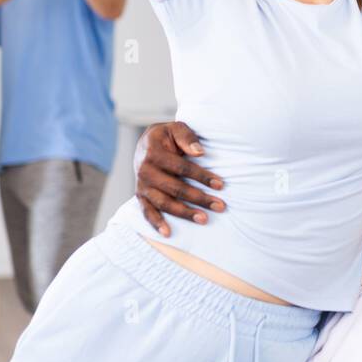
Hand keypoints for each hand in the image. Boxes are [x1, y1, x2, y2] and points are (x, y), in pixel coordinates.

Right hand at [135, 121, 225, 236]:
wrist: (145, 143)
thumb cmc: (167, 136)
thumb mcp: (176, 128)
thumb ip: (187, 137)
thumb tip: (200, 152)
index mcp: (153, 152)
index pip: (181, 167)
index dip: (201, 176)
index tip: (220, 184)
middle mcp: (144, 170)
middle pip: (175, 188)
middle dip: (199, 198)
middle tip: (221, 206)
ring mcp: (141, 185)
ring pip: (164, 202)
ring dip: (184, 212)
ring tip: (204, 219)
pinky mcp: (140, 196)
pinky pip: (147, 212)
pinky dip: (156, 223)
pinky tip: (168, 233)